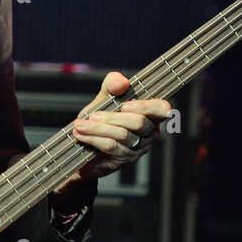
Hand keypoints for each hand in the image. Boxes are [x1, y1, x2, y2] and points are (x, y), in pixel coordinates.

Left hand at [55, 71, 170, 191]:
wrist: (88, 143)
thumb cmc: (102, 117)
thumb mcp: (106, 98)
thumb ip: (112, 85)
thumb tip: (122, 82)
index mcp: (150, 114)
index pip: (162, 109)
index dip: (147, 106)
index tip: (125, 105)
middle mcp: (150, 132)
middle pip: (138, 123)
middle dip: (112, 117)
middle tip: (93, 115)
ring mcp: (139, 147)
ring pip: (122, 135)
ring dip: (98, 129)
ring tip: (80, 125)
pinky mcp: (126, 158)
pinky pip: (111, 146)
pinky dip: (93, 138)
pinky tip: (81, 134)